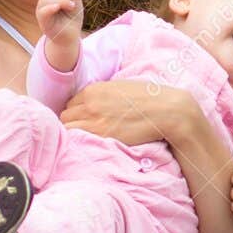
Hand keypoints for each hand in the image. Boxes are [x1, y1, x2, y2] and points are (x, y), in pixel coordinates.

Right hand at [36, 0, 83, 44]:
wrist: (71, 36)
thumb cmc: (72, 17)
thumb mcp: (76, 1)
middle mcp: (44, 0)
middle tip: (72, 4)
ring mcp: (42, 10)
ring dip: (63, 0)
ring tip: (71, 7)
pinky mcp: (42, 20)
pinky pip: (43, 11)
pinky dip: (50, 7)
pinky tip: (57, 8)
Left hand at [59, 80, 198, 146]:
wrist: (168, 112)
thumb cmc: (149, 99)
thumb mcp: (121, 87)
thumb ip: (102, 93)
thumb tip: (92, 102)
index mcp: (94, 90)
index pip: (70, 103)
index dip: (77, 112)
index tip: (86, 119)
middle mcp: (90, 104)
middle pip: (65, 116)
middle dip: (73, 123)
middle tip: (86, 130)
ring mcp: (94, 122)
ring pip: (68, 129)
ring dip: (75, 134)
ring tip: (89, 139)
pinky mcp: (102, 137)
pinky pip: (79, 140)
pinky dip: (81, 143)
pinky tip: (92, 145)